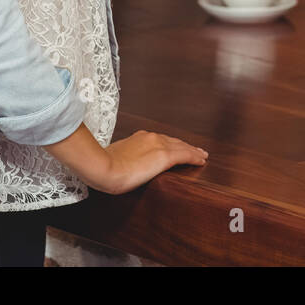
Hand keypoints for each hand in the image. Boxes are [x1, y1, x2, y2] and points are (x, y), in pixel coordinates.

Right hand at [93, 131, 207, 194]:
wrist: (102, 167)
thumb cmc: (103, 167)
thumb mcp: (115, 158)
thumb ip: (124, 158)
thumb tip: (123, 166)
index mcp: (139, 138)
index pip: (160, 141)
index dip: (171, 144)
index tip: (177, 147)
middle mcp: (151, 138)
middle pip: (174, 142)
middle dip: (185, 146)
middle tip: (196, 151)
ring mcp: (158, 145)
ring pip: (182, 147)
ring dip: (193, 151)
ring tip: (202, 156)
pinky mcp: (164, 156)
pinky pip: (185, 155)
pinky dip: (195, 157)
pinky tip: (201, 161)